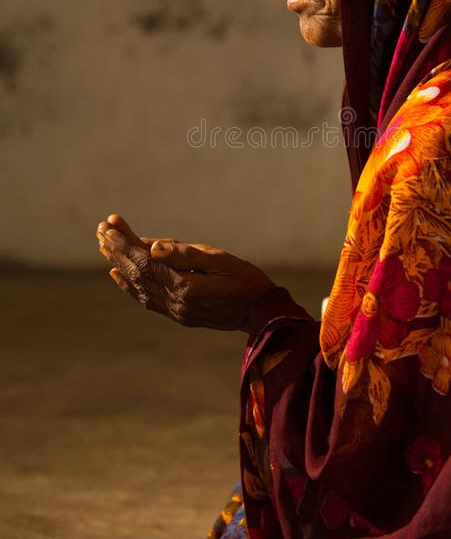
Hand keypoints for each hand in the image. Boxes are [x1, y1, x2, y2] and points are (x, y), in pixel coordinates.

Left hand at [96, 213, 276, 331]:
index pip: (145, 259)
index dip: (125, 241)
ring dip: (119, 265)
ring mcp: (175, 311)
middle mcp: (174, 301)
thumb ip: (186, 254)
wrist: (261, 314)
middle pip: (137, 272)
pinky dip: (129, 286)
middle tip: (101, 229)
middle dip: (117, 249)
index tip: (110, 223)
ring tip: (103, 246)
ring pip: (137, 286)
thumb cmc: (246, 280)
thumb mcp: (221, 260)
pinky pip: (146, 299)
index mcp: (184, 285)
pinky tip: (117, 275)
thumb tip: (153, 246)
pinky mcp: (179, 315)